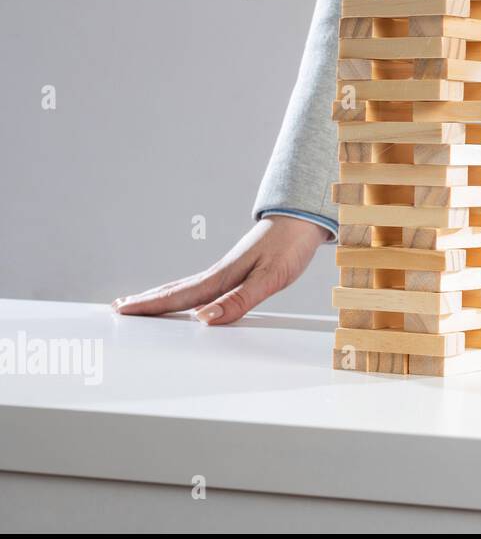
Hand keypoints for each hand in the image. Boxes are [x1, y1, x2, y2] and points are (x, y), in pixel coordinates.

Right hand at [112, 216, 329, 324]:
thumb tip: (203, 319)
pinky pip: (203, 284)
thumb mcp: (270, 278)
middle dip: (147, 301)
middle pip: (176, 290)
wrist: (305, 219)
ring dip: (162, 295)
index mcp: (223, 277)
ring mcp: (228, 269)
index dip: (151, 305)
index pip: (180, 296)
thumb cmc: (291, 247)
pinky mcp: (239, 269)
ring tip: (140, 302)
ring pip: (187, 286)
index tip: (122, 311)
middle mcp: (221, 272)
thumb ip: (238, 300)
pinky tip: (187, 297)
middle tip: (117, 308)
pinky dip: (186, 292)